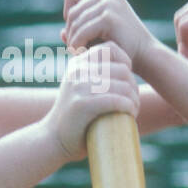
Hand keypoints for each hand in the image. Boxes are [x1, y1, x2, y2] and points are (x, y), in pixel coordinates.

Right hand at [42, 42, 139, 160]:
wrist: (53, 139)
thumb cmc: (75, 116)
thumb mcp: (81, 88)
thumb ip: (95, 75)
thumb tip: (125, 67)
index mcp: (78, 63)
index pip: (111, 48)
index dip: (126, 63)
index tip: (127, 84)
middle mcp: (78, 70)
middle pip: (122, 69)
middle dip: (133, 87)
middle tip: (133, 102)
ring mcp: (79, 86)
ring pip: (122, 86)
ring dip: (134, 100)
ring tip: (133, 110)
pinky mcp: (82, 104)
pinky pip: (115, 100)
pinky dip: (128, 107)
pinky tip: (130, 114)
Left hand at [62, 0, 156, 64]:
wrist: (145, 55)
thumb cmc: (121, 45)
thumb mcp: (98, 34)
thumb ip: (79, 31)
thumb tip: (61, 33)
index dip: (68, 16)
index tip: (76, 33)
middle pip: (72, 11)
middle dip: (70, 31)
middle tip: (74, 48)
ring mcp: (108, 3)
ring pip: (74, 22)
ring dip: (72, 40)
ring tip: (78, 52)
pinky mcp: (109, 17)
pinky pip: (81, 31)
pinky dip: (77, 44)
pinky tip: (82, 53)